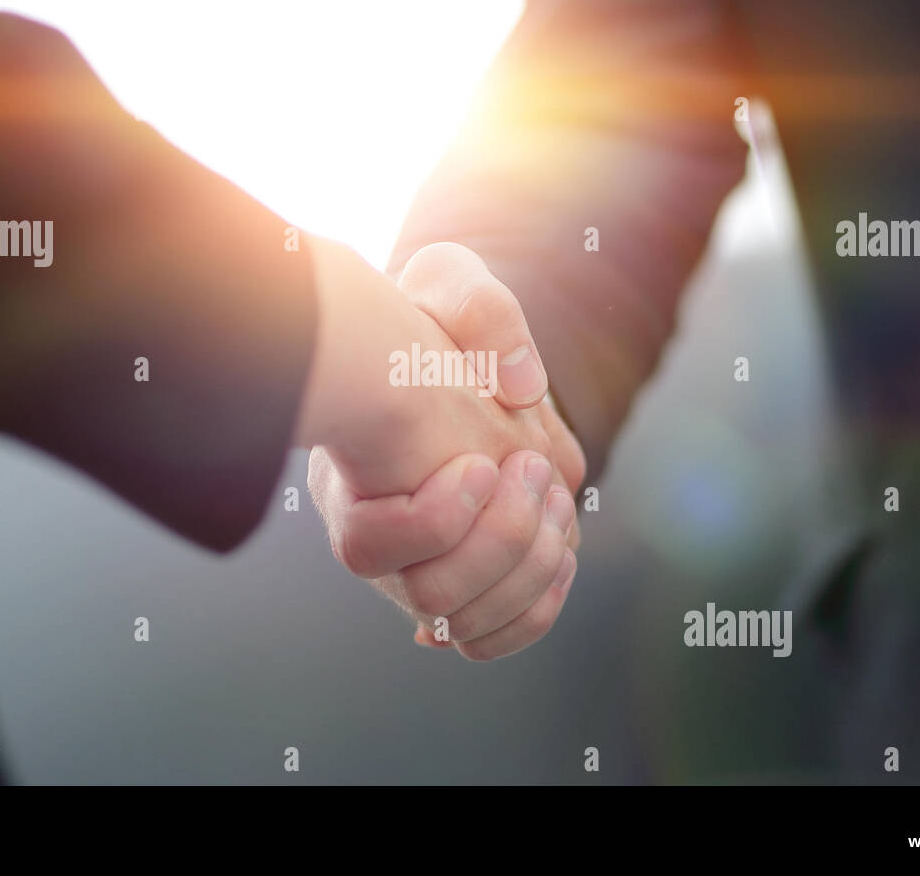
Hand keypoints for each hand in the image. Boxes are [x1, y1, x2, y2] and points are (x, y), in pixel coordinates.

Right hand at [308, 242, 585, 659]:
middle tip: (529, 468)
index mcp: (359, 473)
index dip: (436, 520)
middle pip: (428, 596)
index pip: (369, 547)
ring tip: (554, 499)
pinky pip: (490, 636)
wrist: (435, 364)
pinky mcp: (470, 581)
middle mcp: (383, 533)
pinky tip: (560, 554)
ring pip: (462, 622)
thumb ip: (480, 310)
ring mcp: (420, 565)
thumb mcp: (447, 283)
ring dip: (527, 568)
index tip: (485, 462)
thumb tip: (520, 384)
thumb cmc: (430, 320)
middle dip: (502, 540)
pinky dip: (534, 609)